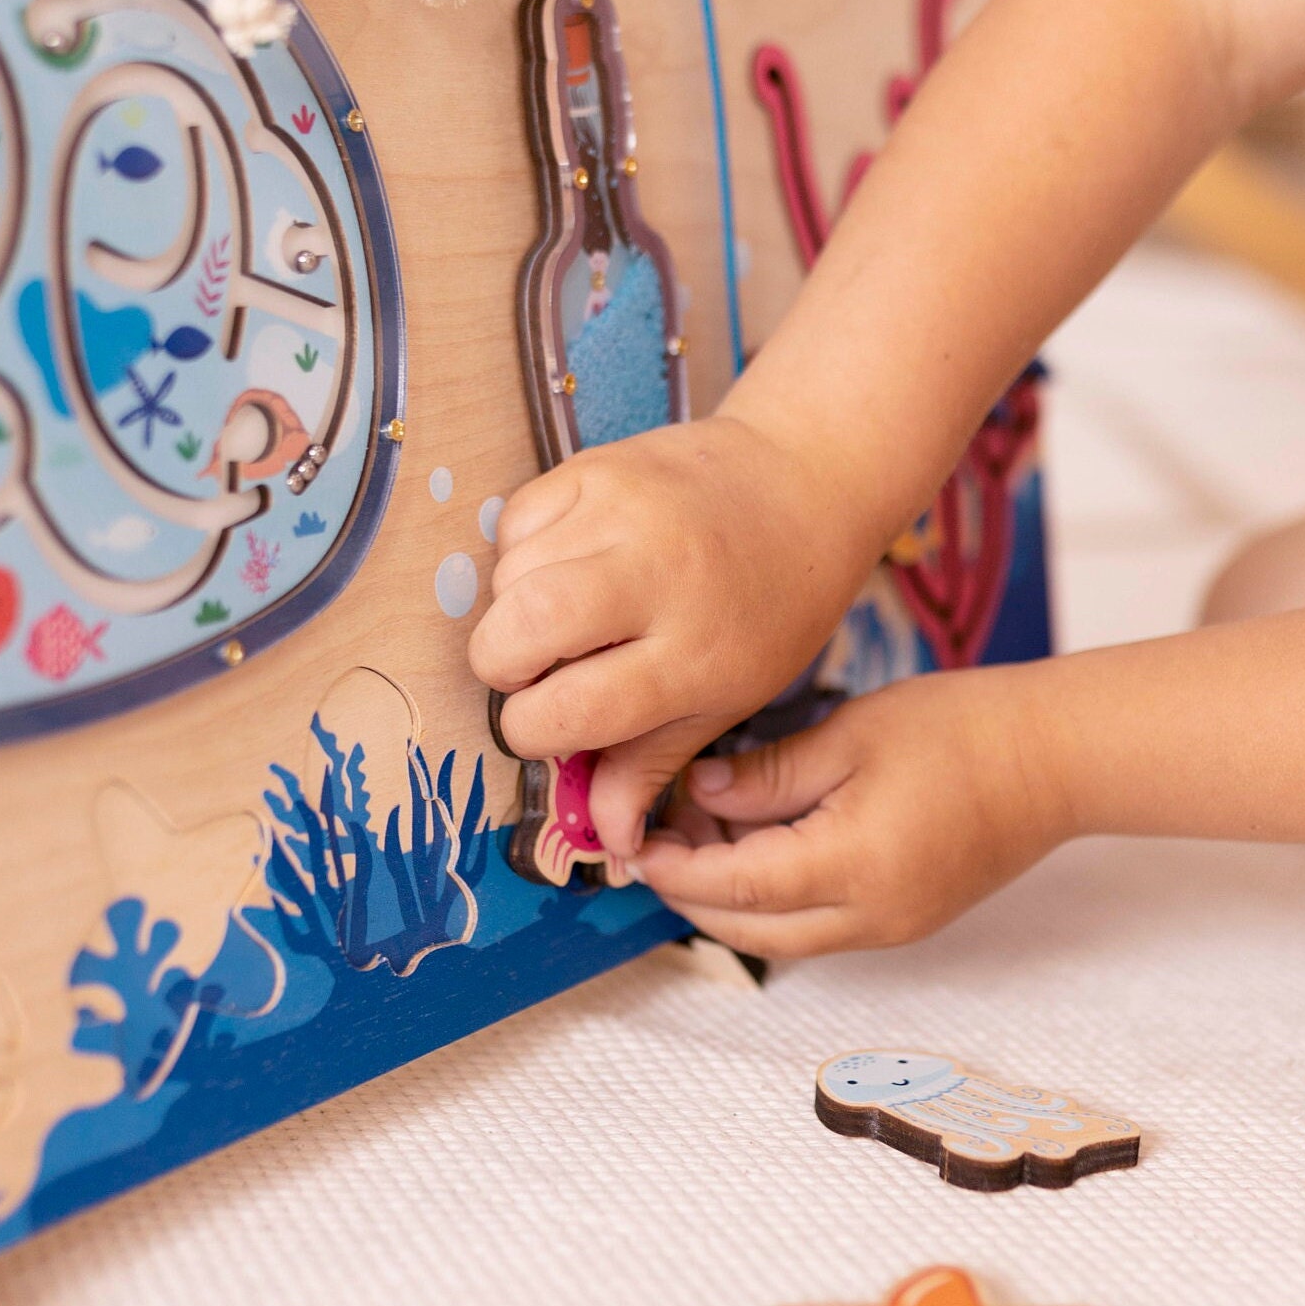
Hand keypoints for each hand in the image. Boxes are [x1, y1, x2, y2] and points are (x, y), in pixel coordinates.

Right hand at [469, 413, 877, 857]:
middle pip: (517, 633)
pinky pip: (515, 521)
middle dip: (501, 669)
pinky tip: (566, 567)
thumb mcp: (729, 697)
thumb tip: (605, 839)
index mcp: (692, 652)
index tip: (546, 729)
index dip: (534, 734)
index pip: (569, 709)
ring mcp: (621, 511)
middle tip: (533, 674)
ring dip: (512, 610)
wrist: (804, 482)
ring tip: (562, 620)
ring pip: (507, 578)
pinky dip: (521, 555)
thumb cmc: (770, 606)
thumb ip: (652, 764)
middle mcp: (654, 576)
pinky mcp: (597, 465)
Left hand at [636, 668, 1071, 958]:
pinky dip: (779, 897)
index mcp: (852, 868)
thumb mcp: (850, 735)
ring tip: (707, 832)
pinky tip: (764, 841)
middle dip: (693, 892)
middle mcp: (871, 917)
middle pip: (752, 929)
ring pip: (784, 935)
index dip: (677, 868)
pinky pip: (822, 925)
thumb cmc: (959, 730)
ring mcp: (894, 926)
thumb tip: (701, 794)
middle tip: (658, 839)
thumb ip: (769, 774)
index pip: (736, 888)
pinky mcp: (909, 918)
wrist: (1055, 757)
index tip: (636, 840)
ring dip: (734, 897)